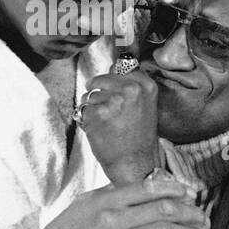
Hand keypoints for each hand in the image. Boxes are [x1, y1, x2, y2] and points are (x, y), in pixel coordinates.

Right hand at [16, 178, 207, 228]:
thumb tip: (137, 187)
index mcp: (104, 199)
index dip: (177, 189)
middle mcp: (112, 217)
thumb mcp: (81, 206)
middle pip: (163, 208)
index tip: (191, 194)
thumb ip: (109, 195)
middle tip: (202, 219)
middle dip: (190, 212)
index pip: (149, 187)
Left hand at [78, 69, 159, 185]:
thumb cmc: (138, 138)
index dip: (112, 82)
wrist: (135, 164)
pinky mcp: (97, 112)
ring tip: (108, 125)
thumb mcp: (144, 105)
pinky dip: (87, 121)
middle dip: (99, 95)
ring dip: (92, 110)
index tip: (114, 94)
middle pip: (100, 80)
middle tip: (110, 115)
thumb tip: (112, 65)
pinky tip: (101, 131)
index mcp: (145, 85)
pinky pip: (82, 110)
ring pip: (89, 95)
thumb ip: (130, 86)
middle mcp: (131, 88)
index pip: (119, 68)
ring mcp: (113, 100)